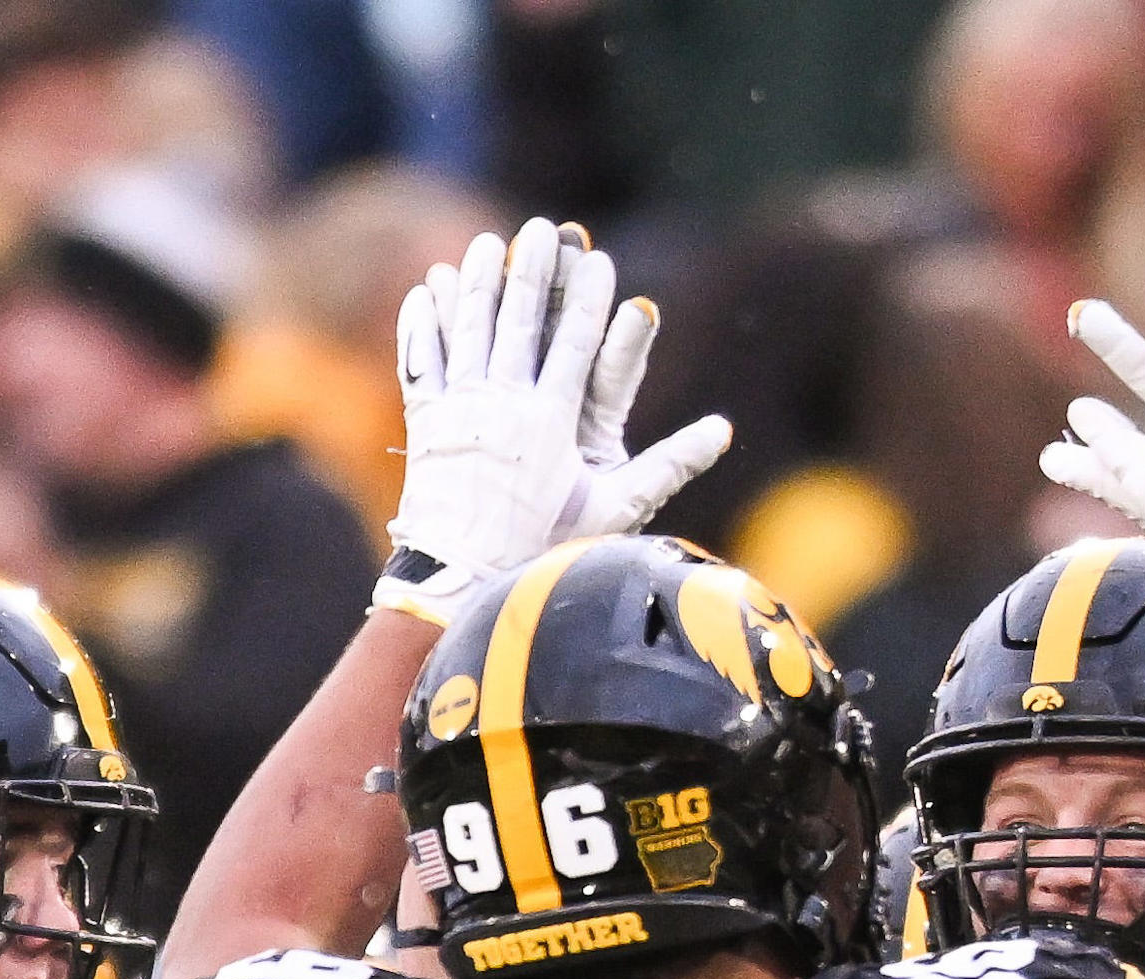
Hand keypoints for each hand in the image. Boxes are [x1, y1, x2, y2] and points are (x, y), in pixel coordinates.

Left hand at [378, 217, 726, 623]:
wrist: (459, 582)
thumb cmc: (541, 551)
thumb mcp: (612, 511)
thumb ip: (667, 465)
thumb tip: (722, 431)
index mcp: (551, 422)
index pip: (577, 343)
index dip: (589, 298)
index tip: (599, 259)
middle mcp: (503, 406)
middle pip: (519, 322)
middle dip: (531, 271)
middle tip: (539, 229)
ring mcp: (460, 411)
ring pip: (468, 330)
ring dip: (477, 283)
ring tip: (487, 244)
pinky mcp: (425, 424)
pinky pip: (422, 360)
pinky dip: (424, 322)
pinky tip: (428, 289)